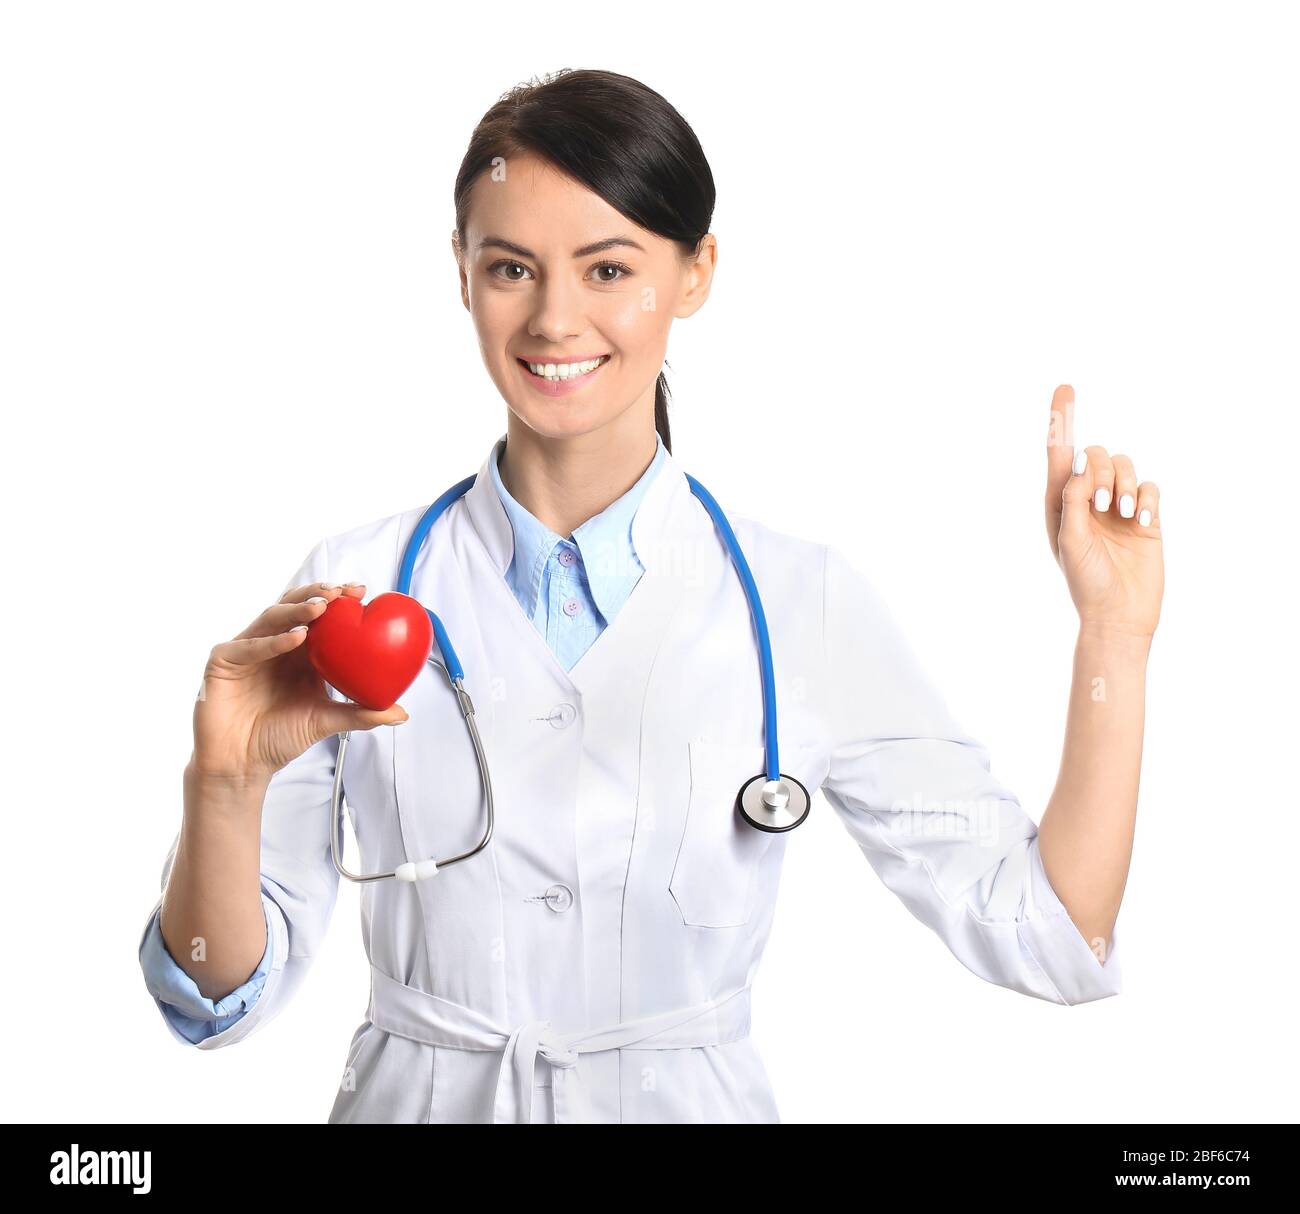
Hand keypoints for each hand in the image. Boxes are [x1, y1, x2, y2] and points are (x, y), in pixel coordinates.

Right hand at [192, 581, 408, 782]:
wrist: (241, 765)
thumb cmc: (279, 738)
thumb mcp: (326, 722)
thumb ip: (361, 714)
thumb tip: (401, 713)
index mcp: (300, 653)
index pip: (319, 617)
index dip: (337, 600)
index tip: (361, 591)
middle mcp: (274, 645)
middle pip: (294, 607)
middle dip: (318, 595)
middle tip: (340, 593)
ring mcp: (248, 650)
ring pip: (271, 618)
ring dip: (297, 610)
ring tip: (321, 607)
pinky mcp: (224, 661)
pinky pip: (249, 646)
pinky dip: (272, 641)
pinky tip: (295, 638)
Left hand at [1045, 385, 1164, 638]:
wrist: (1119, 615)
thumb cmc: (1086, 582)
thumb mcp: (1070, 539)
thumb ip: (1072, 499)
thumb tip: (1079, 464)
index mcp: (1059, 503)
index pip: (1059, 453)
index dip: (1061, 419)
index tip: (1064, 387)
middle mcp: (1087, 499)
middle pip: (1095, 454)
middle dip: (1102, 472)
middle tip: (1104, 506)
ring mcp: (1118, 506)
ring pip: (1125, 465)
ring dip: (1126, 485)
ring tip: (1124, 515)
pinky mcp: (1145, 516)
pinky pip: (1151, 487)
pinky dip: (1148, 499)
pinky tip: (1143, 522)